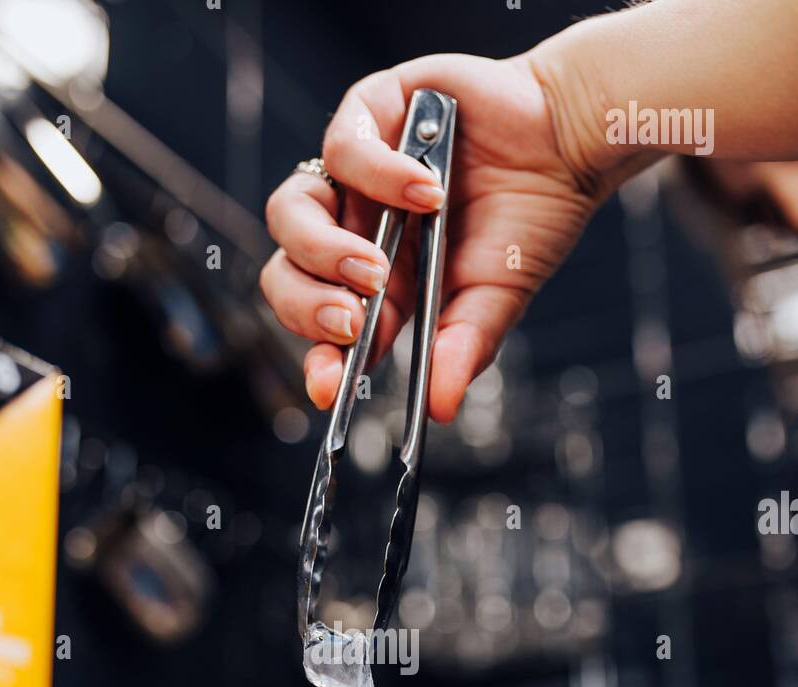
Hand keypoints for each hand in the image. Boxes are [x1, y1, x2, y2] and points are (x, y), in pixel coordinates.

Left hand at [260, 53, 603, 422]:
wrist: (567, 139)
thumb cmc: (529, 218)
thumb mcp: (497, 297)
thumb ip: (464, 347)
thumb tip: (442, 407)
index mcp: (381, 283)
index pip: (327, 327)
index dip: (320, 358)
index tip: (329, 388)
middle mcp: (355, 229)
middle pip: (286, 274)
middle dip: (308, 307)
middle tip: (353, 321)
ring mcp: (354, 174)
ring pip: (289, 213)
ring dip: (323, 250)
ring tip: (377, 267)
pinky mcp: (369, 112)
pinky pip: (340, 148)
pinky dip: (376, 175)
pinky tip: (426, 191)